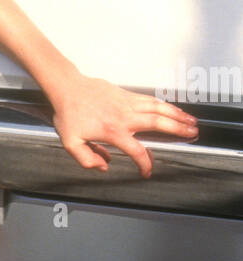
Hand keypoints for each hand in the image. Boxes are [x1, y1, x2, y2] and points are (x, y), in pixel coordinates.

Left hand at [49, 74, 198, 177]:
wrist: (67, 88)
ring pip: (159, 109)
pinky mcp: (127, 95)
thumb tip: (105, 165)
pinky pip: (151, 100)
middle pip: (158, 123)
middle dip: (178, 130)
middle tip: (193, 135)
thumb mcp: (70, 142)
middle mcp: (124, 116)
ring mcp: (128, 103)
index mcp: (112, 131)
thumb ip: (87, 159)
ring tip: (193, 122)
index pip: (136, 150)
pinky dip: (166, 105)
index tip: (146, 171)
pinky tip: (175, 110)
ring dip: (178, 115)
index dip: (144, 163)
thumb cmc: (68, 114)